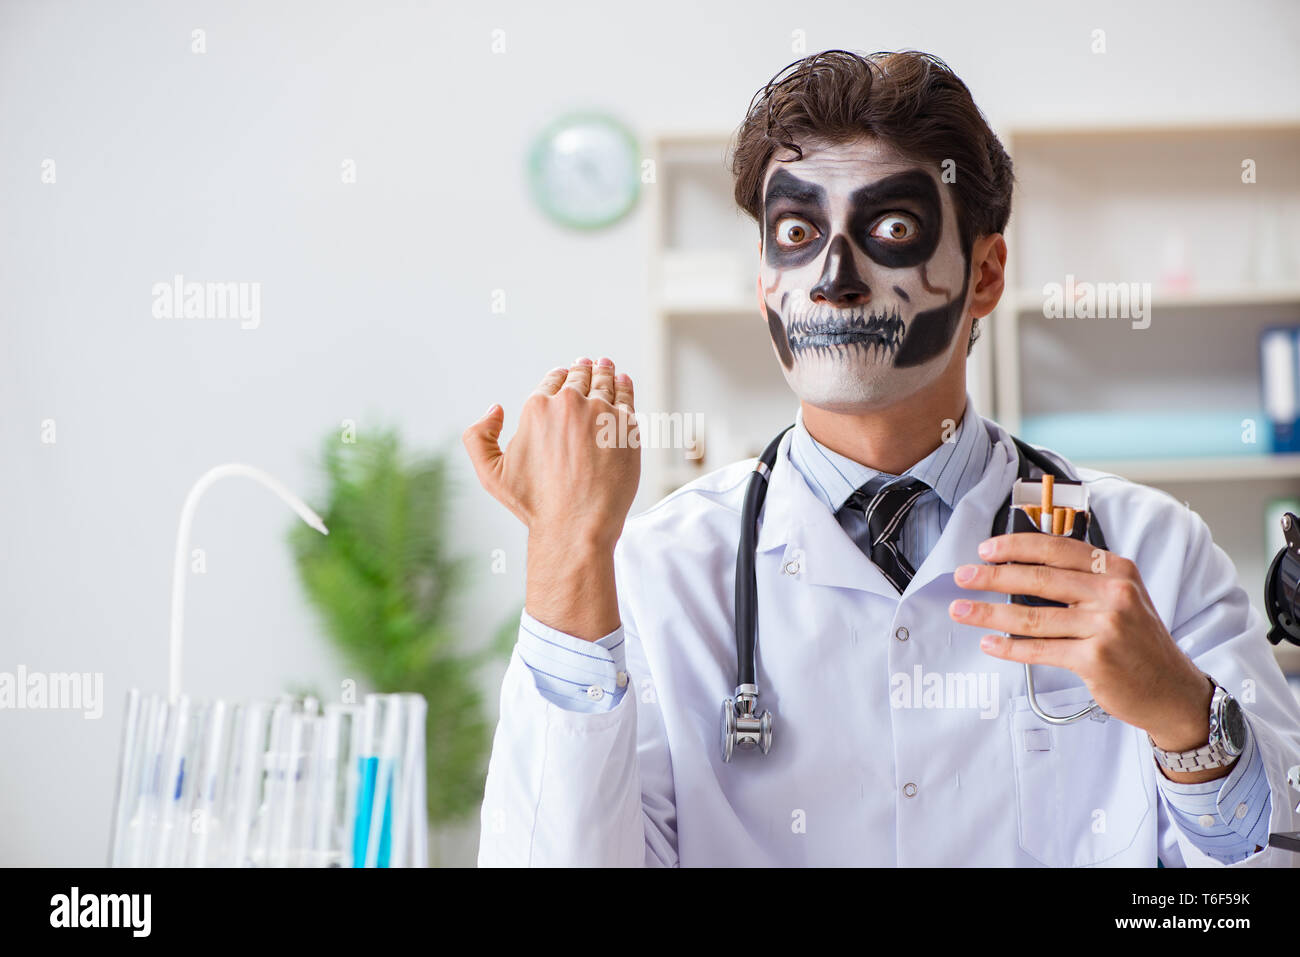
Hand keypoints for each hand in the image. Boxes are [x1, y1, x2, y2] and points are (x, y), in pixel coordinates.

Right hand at [462, 356, 640, 549]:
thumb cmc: (535, 505)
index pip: (553, 380)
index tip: (566, 375)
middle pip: (580, 376)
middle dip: (584, 369)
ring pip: (605, 381)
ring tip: (606, 367)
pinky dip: (624, 385)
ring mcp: (601, 412)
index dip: (560, 376)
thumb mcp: (490, 475)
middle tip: (591, 365)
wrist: (576, 525)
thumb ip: (477, 438)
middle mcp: (570, 403)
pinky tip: (622, 382)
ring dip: (605, 371)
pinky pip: (626, 396)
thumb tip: (495, 409)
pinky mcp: (627, 426)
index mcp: (537, 408)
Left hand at [948, 534, 1213, 759]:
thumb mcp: (1122, 597)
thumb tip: (1023, 567)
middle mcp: (1113, 594)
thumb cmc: (1139, 642)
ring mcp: (1105, 627)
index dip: (1016, 546)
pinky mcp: (1095, 660)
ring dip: (989, 614)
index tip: (985, 549)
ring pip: (1032, 618)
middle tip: (961, 577)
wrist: (1173, 691)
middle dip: (992, 577)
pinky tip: (988, 643)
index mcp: (1117, 570)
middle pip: (1038, 580)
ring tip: (962, 610)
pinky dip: (1009, 648)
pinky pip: (1040, 651)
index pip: (1056, 549)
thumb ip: (1083, 579)